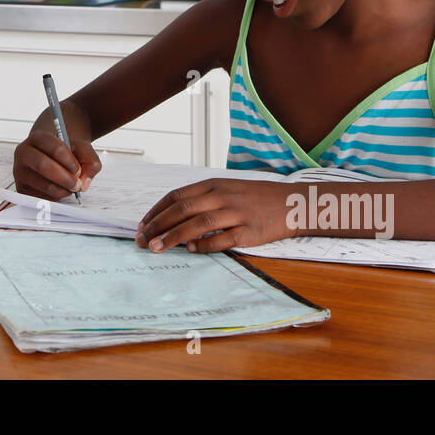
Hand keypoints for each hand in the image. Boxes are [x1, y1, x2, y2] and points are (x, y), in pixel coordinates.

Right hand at [13, 129, 101, 200]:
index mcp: (38, 138)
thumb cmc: (64, 154)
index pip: (54, 147)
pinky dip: (54, 197)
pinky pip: (40, 197)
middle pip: (43, 165)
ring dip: (62, 190)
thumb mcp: (80, 149)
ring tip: (70, 188)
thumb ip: (90, 160)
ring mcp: (20, 171)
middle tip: (76, 184)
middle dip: (65, 178)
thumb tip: (84, 183)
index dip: (69, 160)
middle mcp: (24, 153)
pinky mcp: (21, 188)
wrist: (50, 158)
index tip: (78, 169)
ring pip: (43, 184)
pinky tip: (59, 190)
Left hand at [135, 179, 294, 253]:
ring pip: (199, 224)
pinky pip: (224, 239)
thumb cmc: (255, 198)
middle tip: (142, 241)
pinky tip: (192, 250)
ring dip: (174, 236)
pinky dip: (206, 245)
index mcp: (213, 184)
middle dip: (158, 225)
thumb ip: (202, 200)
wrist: (293, 203)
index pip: (176, 196)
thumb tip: (171, 218)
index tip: (142, 226)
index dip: (156, 211)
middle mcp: (223, 196)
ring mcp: (237, 213)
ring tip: (157, 248)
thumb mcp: (227, 189)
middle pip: (183, 209)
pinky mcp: (251, 231)